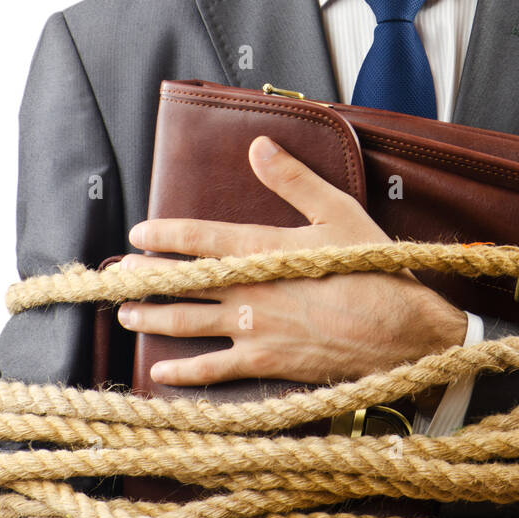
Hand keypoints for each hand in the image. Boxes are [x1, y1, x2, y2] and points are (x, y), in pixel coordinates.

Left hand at [117, 135, 467, 385]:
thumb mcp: (337, 211)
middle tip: (115, 277)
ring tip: (126, 314)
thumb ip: (293, 179)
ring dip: (155, 318)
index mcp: (266, 250)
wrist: (403, 332)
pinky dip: (185, 373)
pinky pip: (215, 371)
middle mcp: (251, 291)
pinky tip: (161, 371)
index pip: (203, 238)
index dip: (166, 234)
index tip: (138, 233)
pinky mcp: (267, 363)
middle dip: (147, 279)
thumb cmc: (374, 267)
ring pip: (191, 324)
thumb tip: (259, 144)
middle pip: (185, 283)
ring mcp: (256, 331)